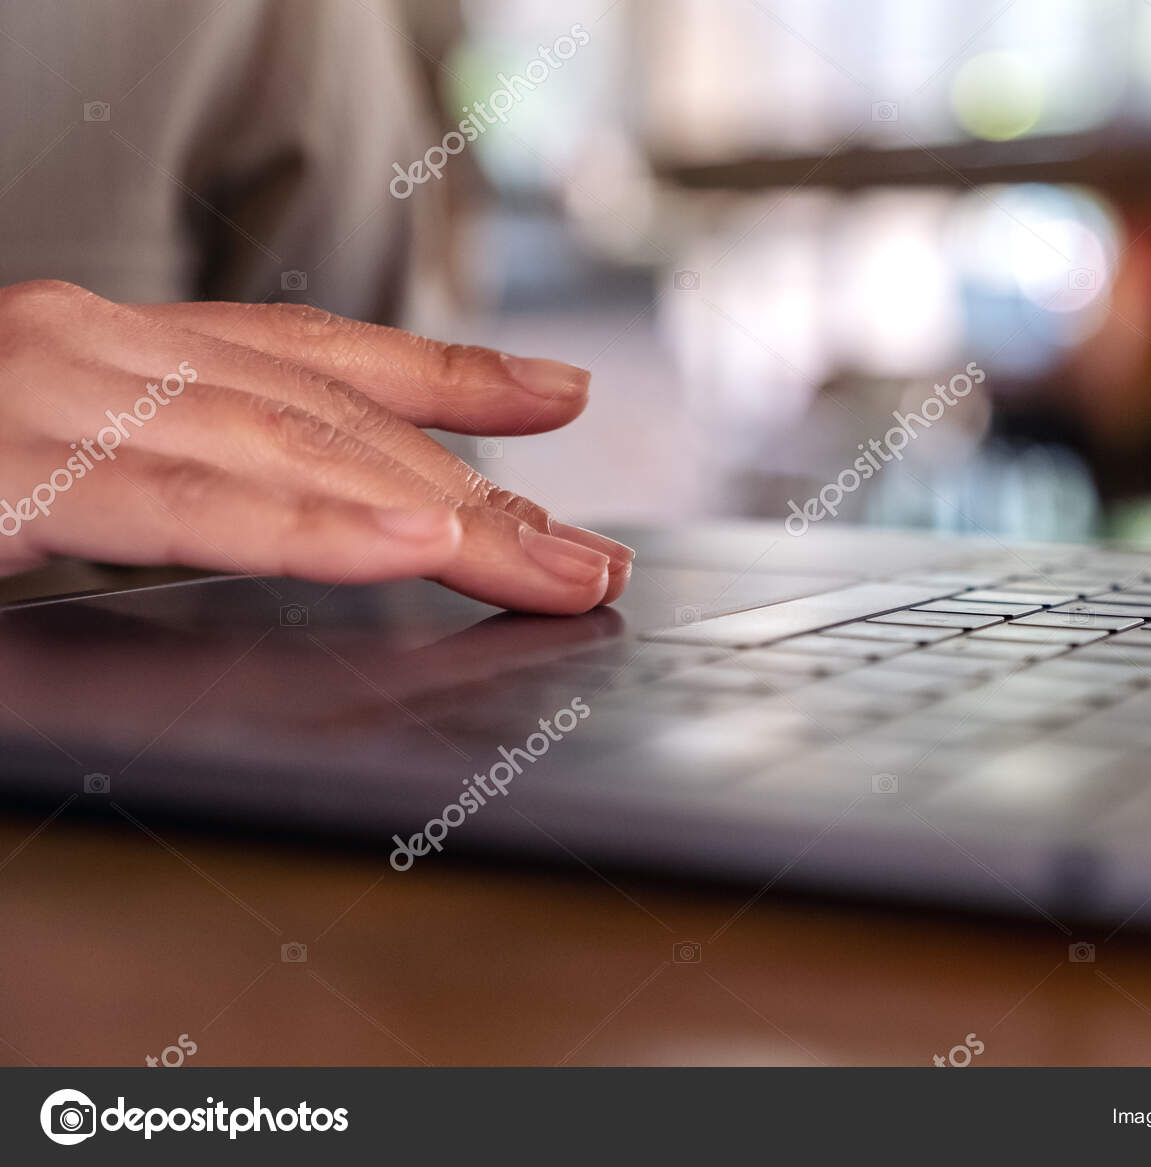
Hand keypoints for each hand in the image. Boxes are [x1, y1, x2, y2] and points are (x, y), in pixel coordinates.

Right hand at [0, 280, 630, 612]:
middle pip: (331, 414)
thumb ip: (167, 470)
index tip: (555, 396)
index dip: (447, 373)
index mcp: (107, 349)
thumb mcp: (53, 456)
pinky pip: (175, 498)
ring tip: (549, 563)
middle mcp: (83, 347)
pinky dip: (301, 519)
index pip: (313, 354)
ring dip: (437, 508)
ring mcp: (34, 395)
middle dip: (478, 489)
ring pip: (284, 447)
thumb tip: (304, 505)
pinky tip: (404, 537)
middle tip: (586, 554)